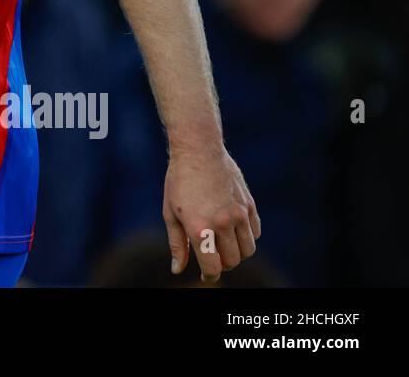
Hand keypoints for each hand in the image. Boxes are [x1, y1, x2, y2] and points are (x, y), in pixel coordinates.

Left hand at [163, 145, 260, 281]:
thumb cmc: (179, 182)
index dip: (209, 275)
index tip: (206, 275)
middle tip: (212, 256)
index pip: (213, 267)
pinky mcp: (250, 205)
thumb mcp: (170, 213)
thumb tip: (177, 270)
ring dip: (237, 252)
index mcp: (200, 228)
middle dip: (223, 264)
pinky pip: (256, 233)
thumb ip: (177, 244)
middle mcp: (223, 223)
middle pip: (233, 261)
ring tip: (222, 243)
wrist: (198, 150)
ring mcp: (239, 214)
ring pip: (248, 250)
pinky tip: (233, 229)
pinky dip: (247, 237)